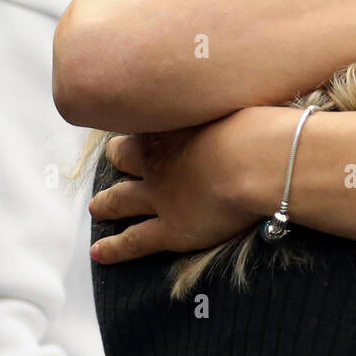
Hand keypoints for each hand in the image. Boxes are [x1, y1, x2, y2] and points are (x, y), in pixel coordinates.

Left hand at [88, 112, 265, 262]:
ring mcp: (159, 197)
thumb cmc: (258, 130)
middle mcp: (158, 161)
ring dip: (106, 204)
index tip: (149, 123)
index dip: (148, 125)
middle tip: (115, 159)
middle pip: (124, 157)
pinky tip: (98, 253)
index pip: (149, 123)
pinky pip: (133, 241)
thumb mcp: (240, 105)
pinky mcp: (170, 230)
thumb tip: (242, 103)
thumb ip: (229, 111)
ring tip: (97, 207)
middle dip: (119, 159)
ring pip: (120, 200)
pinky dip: (113, 248)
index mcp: (174, 127)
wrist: (258, 163)